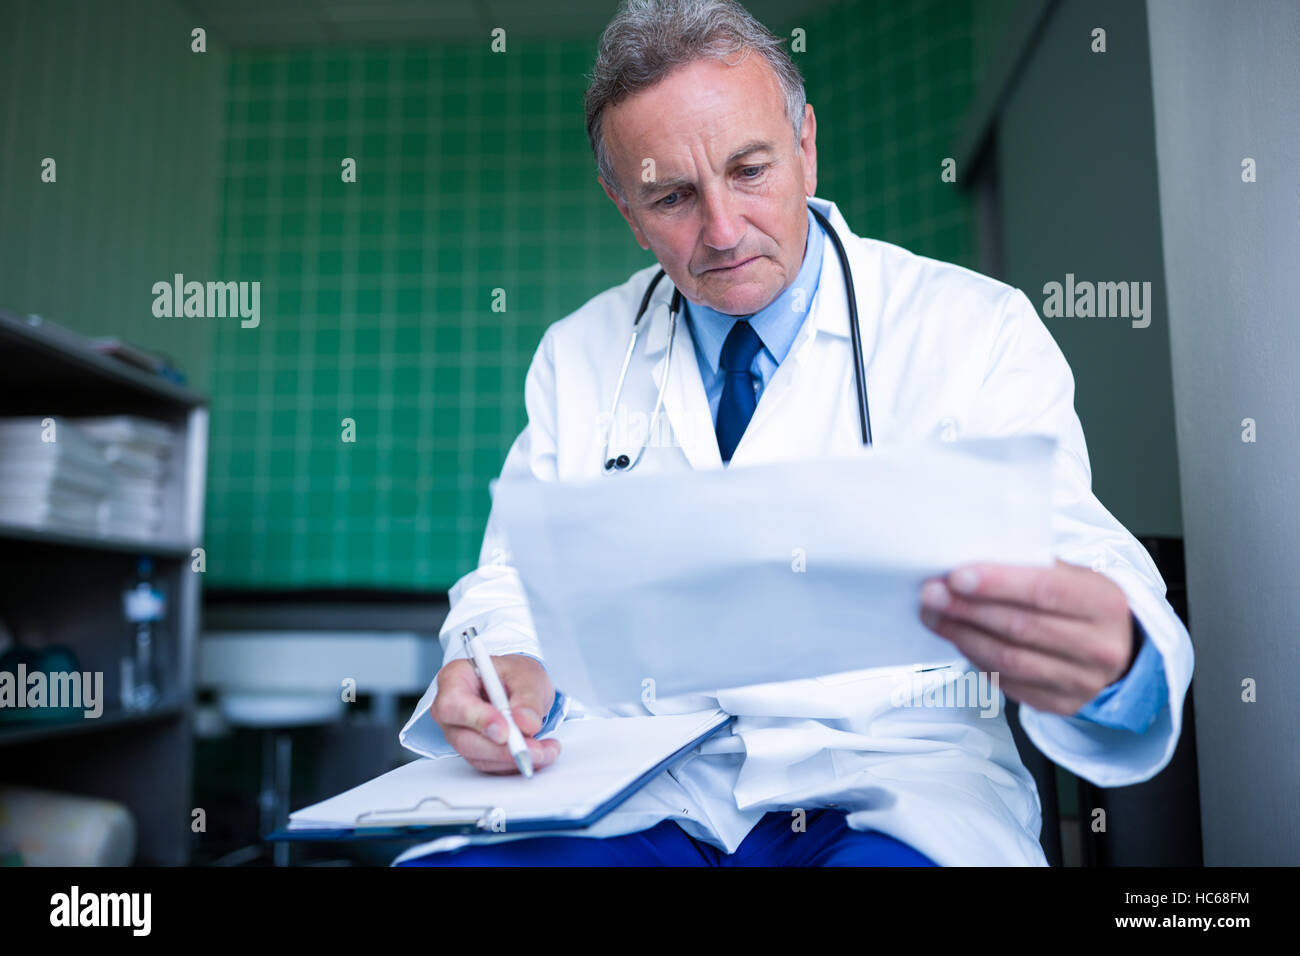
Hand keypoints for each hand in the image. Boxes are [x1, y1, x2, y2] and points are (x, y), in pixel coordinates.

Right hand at [432, 653, 561, 773]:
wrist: (520, 687)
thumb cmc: (514, 675)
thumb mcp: (527, 675)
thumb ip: (527, 698)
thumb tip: (525, 722)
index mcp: (454, 679)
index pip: (453, 704)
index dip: (478, 720)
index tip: (505, 731)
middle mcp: (452, 711)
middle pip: (464, 739)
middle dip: (501, 749)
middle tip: (532, 749)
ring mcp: (460, 734)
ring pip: (479, 757)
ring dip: (513, 759)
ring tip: (545, 751)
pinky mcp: (475, 752)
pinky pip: (492, 765)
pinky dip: (516, 764)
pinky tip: (539, 754)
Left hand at [917, 558, 1135, 715]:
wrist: (1119, 651)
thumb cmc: (1082, 604)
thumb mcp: (1074, 576)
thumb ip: (1032, 567)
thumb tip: (970, 562)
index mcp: (1105, 603)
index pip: (1045, 591)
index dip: (997, 584)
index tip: (956, 577)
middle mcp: (1099, 646)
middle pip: (1019, 628)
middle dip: (967, 610)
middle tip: (930, 594)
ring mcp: (1081, 681)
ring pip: (1008, 660)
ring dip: (961, 635)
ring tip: (932, 615)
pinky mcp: (1059, 704)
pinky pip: (1007, 682)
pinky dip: (975, 659)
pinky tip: (958, 639)